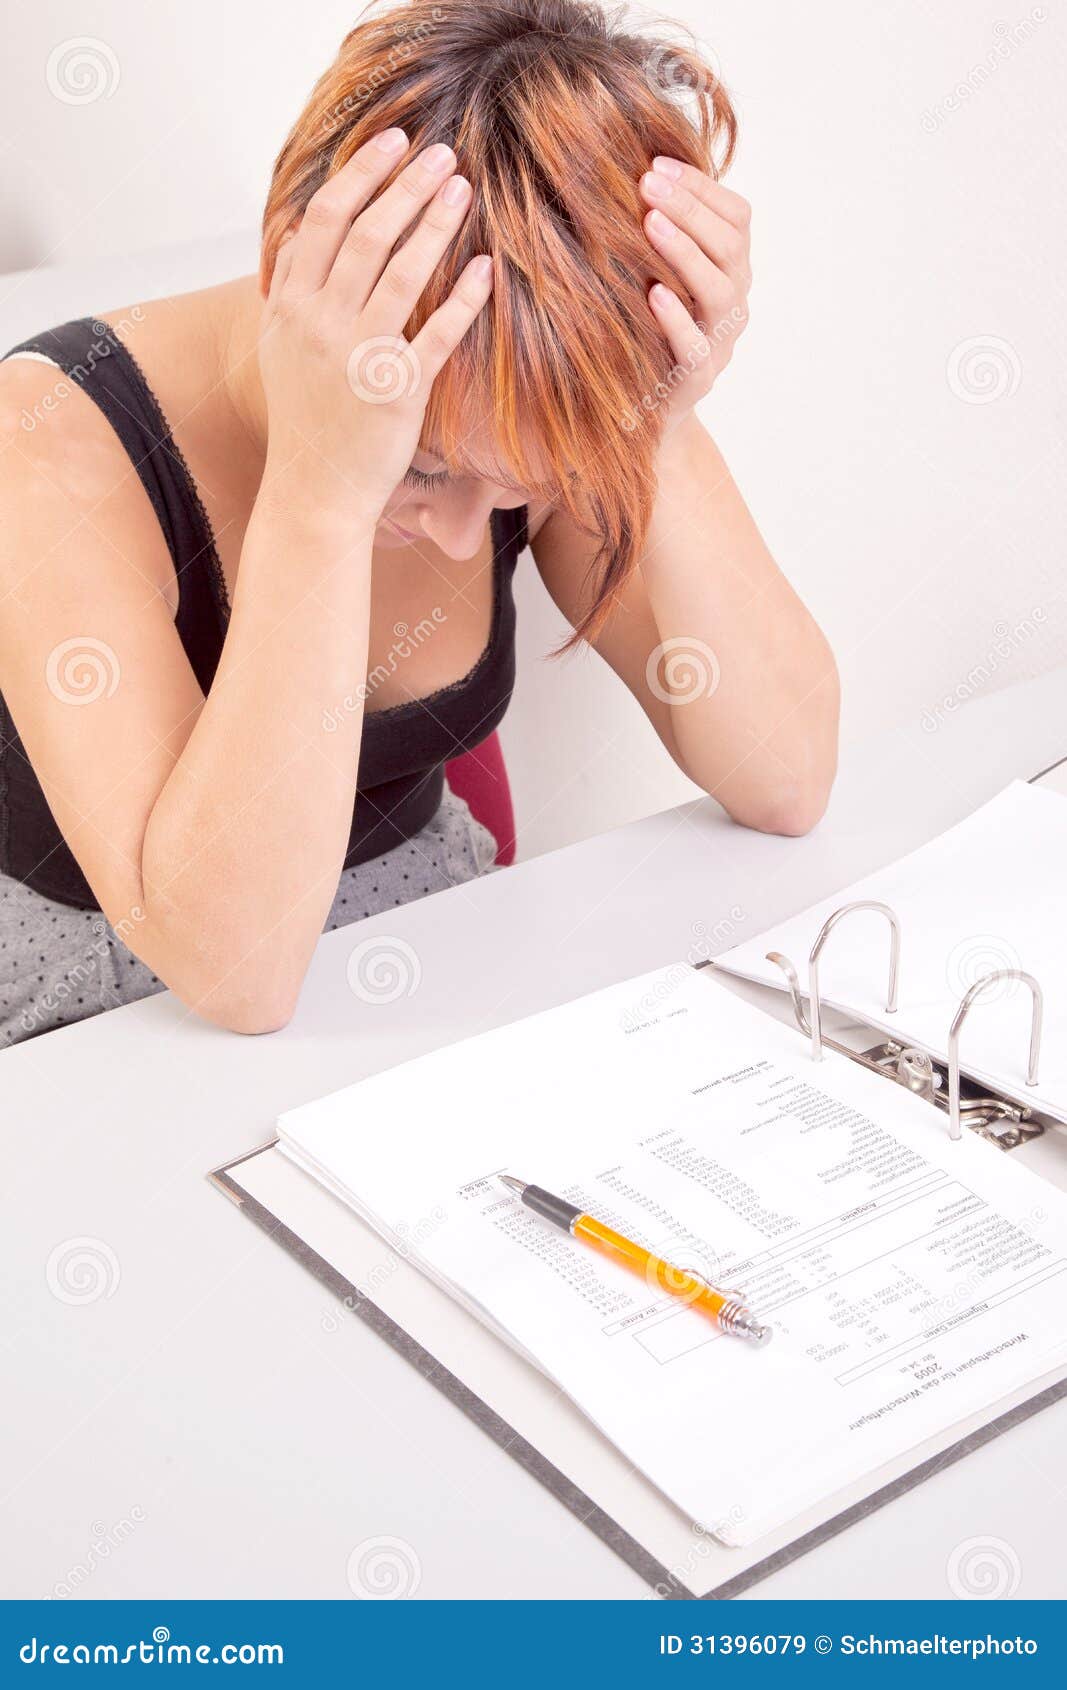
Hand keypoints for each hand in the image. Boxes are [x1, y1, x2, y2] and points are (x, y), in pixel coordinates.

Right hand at [259, 128, 492, 515]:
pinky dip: (463, 298)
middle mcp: (321, 322)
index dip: (362, 173)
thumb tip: (298, 229)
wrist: (313, 490)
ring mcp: (359, 355)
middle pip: (366, 233)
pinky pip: (436, 333)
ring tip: (463, 189)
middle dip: (406, 185)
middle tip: (442, 154)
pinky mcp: (397, 391)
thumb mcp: (279, 345)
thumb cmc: (305, 416)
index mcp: (292, 304)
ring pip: (401, 272)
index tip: (393, 142)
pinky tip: (486, 267)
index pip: (325, 219)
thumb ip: (289, 284)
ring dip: (435, 224)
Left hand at [638, 158, 750, 435]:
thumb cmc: (643, 328)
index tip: (657, 163)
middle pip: (730, 247)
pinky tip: (653, 294)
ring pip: (720, 293)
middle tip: (648, 181)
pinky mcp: (696, 381)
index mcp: (731, 271)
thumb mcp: (652, 273)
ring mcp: (720, 344)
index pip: (736, 217)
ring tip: (650, 222)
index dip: (702, 187)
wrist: (643, 411)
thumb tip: (625, 166)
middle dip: (690, 209)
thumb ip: (656, 231)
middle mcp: (733, 304)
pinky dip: (676, 320)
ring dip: (686, 252)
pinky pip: (694, 349)